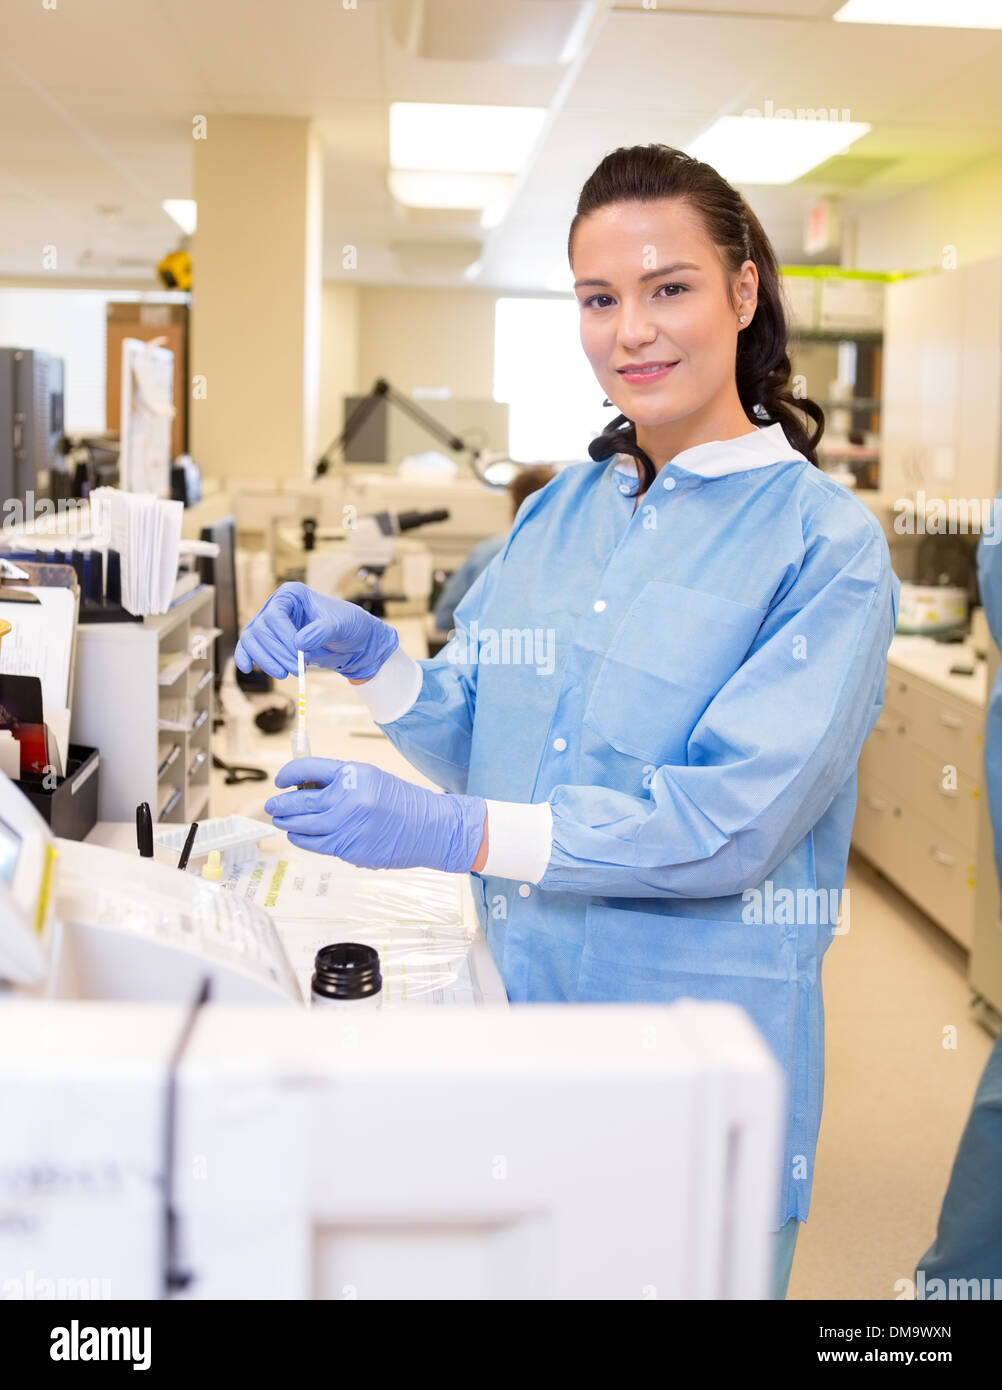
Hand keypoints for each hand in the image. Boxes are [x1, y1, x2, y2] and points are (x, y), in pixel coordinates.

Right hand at [234, 583, 398, 680]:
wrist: (353, 641)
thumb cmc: (348, 626)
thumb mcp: (341, 626)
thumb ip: (322, 631)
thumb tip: (300, 642)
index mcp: (292, 594)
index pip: (275, 615)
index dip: (284, 637)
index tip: (301, 655)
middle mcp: (277, 605)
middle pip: (261, 629)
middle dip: (277, 653)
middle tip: (297, 670)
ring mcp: (271, 624)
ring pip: (252, 640)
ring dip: (265, 660)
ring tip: (286, 674)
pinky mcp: (269, 641)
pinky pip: (249, 647)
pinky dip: (246, 657)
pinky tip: (247, 668)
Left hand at [265, 757, 486, 872]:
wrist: (430, 827)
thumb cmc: (399, 800)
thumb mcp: (369, 778)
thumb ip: (337, 781)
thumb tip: (301, 787)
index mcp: (353, 774)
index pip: (307, 770)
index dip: (287, 774)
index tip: (280, 781)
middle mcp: (349, 799)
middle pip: (300, 801)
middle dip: (280, 803)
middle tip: (271, 805)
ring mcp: (348, 827)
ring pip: (303, 826)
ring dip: (287, 823)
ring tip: (281, 820)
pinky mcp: (350, 849)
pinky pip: (316, 845)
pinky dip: (301, 839)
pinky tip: (297, 835)